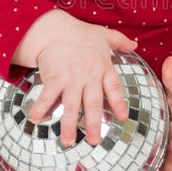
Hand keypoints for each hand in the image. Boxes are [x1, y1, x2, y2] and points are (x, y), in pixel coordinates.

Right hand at [26, 13, 137, 146]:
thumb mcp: (104, 35)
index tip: (122, 118)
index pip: (114, 88)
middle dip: (93, 124)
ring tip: (68, 142)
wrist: (54, 28)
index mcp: (103, 68)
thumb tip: (135, 45)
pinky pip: (47, 97)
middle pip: (93, 103)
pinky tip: (36, 120)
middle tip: (94, 141)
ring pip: (71, 106)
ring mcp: (70, 79)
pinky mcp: (53, 79)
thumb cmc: (79, 33)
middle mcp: (88, 77)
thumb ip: (120, 41)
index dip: (118, 103)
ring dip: (68, 125)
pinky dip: (41, 108)